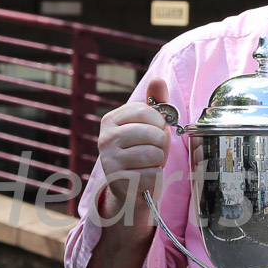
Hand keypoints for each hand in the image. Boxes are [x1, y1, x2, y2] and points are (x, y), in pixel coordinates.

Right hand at [97, 78, 171, 209]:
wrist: (129, 186)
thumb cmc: (142, 151)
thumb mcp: (149, 126)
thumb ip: (156, 103)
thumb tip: (158, 80)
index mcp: (110, 120)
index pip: (145, 111)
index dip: (159, 122)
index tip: (155, 130)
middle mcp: (105, 138)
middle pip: (153, 133)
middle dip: (161, 144)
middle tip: (153, 150)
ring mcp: (109, 160)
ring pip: (154, 154)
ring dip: (158, 161)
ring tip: (149, 163)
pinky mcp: (118, 181)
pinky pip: (152, 174)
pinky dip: (155, 177)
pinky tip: (145, 177)